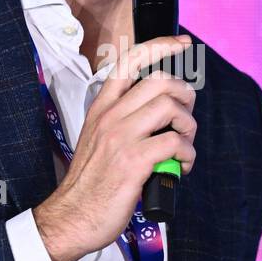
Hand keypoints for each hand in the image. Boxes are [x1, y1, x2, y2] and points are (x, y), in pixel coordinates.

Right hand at [34, 34, 196, 260]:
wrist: (73, 217)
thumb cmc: (90, 183)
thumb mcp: (97, 139)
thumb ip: (122, 121)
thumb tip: (159, 112)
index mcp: (101, 108)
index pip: (129, 61)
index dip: (161, 46)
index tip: (182, 43)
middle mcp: (110, 117)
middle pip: (161, 82)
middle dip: (185, 97)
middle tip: (185, 119)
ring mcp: (121, 138)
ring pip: (171, 108)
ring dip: (189, 127)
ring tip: (184, 147)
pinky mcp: (134, 162)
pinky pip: (175, 143)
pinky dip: (187, 155)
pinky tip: (180, 167)